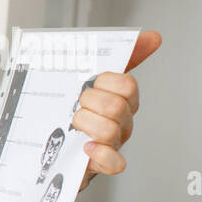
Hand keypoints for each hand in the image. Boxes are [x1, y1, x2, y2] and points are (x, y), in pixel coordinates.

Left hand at [75, 30, 159, 190]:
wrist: (50, 143)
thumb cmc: (74, 108)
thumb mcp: (92, 76)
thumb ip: (122, 55)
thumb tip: (152, 37)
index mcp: (123, 98)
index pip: (126, 83)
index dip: (104, 82)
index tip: (90, 83)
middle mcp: (122, 120)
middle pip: (117, 106)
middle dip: (89, 102)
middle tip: (76, 105)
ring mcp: (114, 142)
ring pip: (109, 130)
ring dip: (84, 124)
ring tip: (74, 125)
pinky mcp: (102, 164)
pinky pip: (114, 163)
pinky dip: (99, 154)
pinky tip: (85, 147)